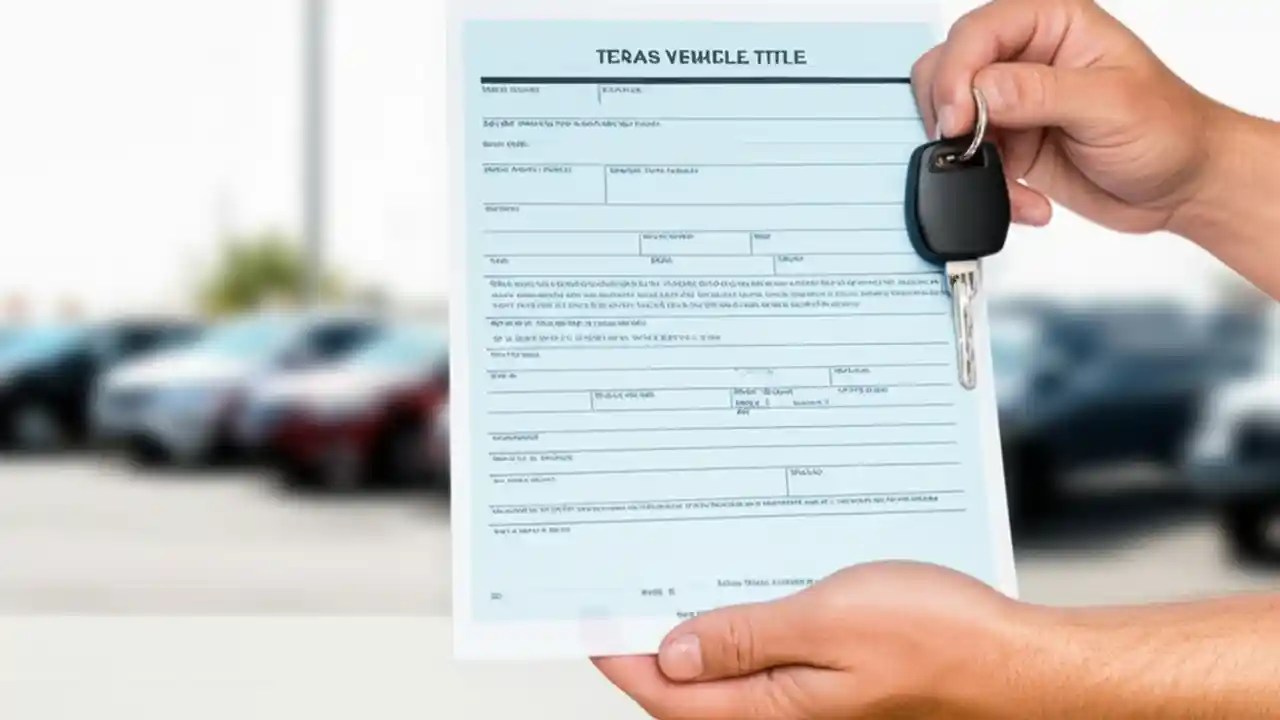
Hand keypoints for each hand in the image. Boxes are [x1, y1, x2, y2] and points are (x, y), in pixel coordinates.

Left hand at [593, 563, 1040, 718]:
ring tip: (669, 580)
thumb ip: (745, 638)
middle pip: (692, 689)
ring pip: (729, 671)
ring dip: (696, 630)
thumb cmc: (940, 639)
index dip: (622, 660)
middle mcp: (786, 714)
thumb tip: (671, 653)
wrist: (1016, 661)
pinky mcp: (830, 682)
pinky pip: (768, 658)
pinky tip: (741, 589)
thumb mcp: (829, 623)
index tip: (586, 623)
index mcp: (776, 711)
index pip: (670, 696)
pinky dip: (742, 625)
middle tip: (617, 592)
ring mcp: (809, 700)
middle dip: (649, 643)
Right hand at [912, 0, 1227, 234]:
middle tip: (965, 145)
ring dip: (965, 156)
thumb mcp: (1110, 104)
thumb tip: (979, 91)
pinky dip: (987, 189)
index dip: (958, 71)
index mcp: (1054, 24)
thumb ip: (1040, 93)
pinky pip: (969, 163)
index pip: (979, 32)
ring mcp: (1014, 104)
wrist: (1182, 186)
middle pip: (949, 67)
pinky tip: (1026, 200)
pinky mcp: (1010, 146)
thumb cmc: (1170, 130)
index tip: (959, 118)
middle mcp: (1027, 58)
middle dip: (948, 111)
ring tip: (1002, 178)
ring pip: (949, 117)